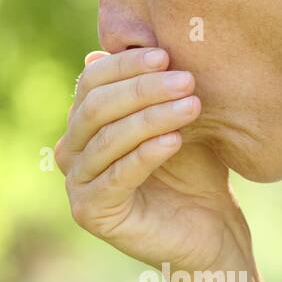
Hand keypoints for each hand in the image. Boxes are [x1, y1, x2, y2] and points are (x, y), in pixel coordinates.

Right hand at [55, 48, 248, 272]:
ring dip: (151, 118)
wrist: (211, 232)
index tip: (166, 55)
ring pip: (107, 139)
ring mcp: (76, 184)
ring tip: (192, 106)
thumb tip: (103, 50)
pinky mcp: (91, 212)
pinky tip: (175, 140)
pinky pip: (115, 176)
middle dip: (142, 89)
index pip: (90, 82)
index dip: (124, 65)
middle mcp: (70, 152)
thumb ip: (146, 88)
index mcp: (82, 124)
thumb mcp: (172, 119)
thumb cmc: (193, 171)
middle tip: (186, 79)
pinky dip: (145, 154)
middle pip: (95, 107)